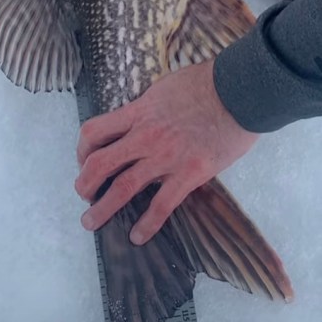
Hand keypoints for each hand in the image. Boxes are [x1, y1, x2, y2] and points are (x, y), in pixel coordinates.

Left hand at [73, 59, 258, 243]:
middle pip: (100, 163)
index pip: (93, 132)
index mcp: (137, 113)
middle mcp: (144, 136)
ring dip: (103, 208)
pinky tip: (137, 237)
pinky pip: (162, 205)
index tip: (83, 160)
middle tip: (83, 196)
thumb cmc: (205, 84)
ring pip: (123, 187)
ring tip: (90, 222)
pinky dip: (147, 224)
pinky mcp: (190, 174)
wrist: (240, 91)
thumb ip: (147, 108)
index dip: (81, 150)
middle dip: (84, 183)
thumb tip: (138, 117)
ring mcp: (166, 157)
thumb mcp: (162, 89)